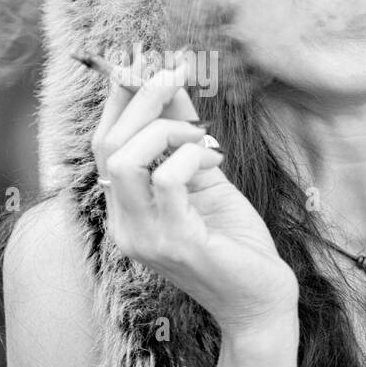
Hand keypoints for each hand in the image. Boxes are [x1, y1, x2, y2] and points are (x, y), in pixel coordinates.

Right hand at [91, 54, 299, 337]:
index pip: (104, 143)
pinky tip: (214, 161)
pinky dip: (191, 155)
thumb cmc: (234, 243)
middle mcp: (125, 225)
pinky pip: (167, 179)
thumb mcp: (204, 177)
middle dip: (140, 98)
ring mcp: (145, 237)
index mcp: (125, 210)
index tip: (149, 64)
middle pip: (107, 144)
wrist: (261, 302)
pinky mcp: (176, 243)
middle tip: (175, 76)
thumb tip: (169, 85)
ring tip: (203, 137)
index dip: (122, 98)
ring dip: (167, 129)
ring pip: (125, 159)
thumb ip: (184, 136)